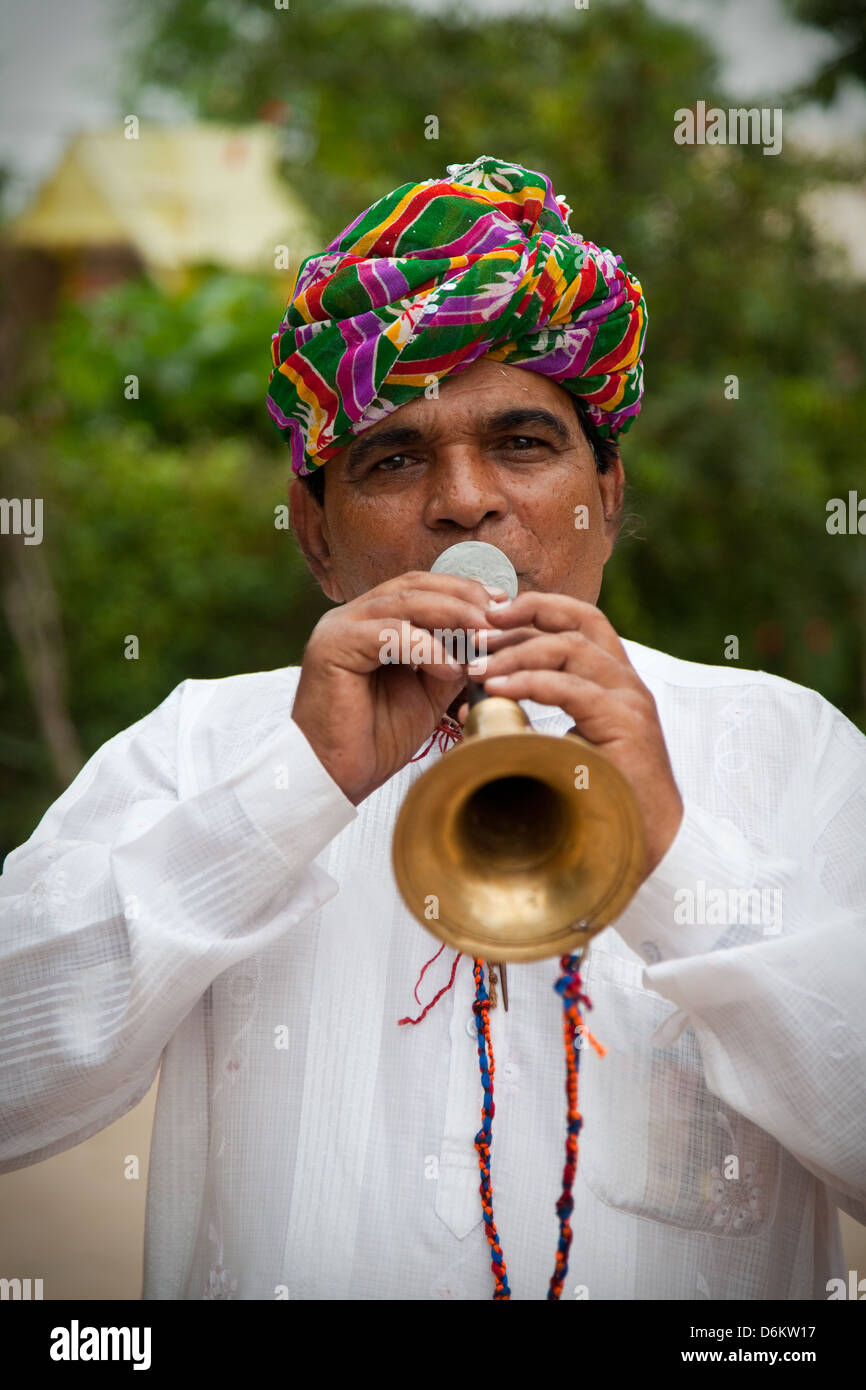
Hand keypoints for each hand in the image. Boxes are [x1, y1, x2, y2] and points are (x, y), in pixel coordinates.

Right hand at [291, 571, 497, 804]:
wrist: (334, 777)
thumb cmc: (374, 740)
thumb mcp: (426, 694)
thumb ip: (448, 661)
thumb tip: (485, 639)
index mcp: (371, 622)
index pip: (420, 588)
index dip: (462, 591)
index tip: (502, 605)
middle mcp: (352, 617)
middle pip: (414, 586)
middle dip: (463, 598)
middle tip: (500, 615)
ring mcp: (339, 628)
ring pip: (404, 603)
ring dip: (452, 616)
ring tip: (485, 637)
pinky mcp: (332, 646)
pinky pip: (388, 634)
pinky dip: (426, 647)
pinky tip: (452, 667)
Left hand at [460, 592, 683, 877]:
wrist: (642, 842)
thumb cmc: (596, 798)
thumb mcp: (551, 746)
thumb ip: (520, 719)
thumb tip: (470, 704)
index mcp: (611, 681)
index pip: (578, 622)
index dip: (535, 608)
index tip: (488, 613)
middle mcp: (625, 682)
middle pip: (578, 621)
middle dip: (522, 619)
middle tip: (475, 633)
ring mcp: (630, 700)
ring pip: (572, 648)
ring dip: (517, 653)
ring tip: (477, 667)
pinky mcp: (627, 724)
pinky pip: (575, 690)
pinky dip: (531, 683)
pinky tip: (497, 688)